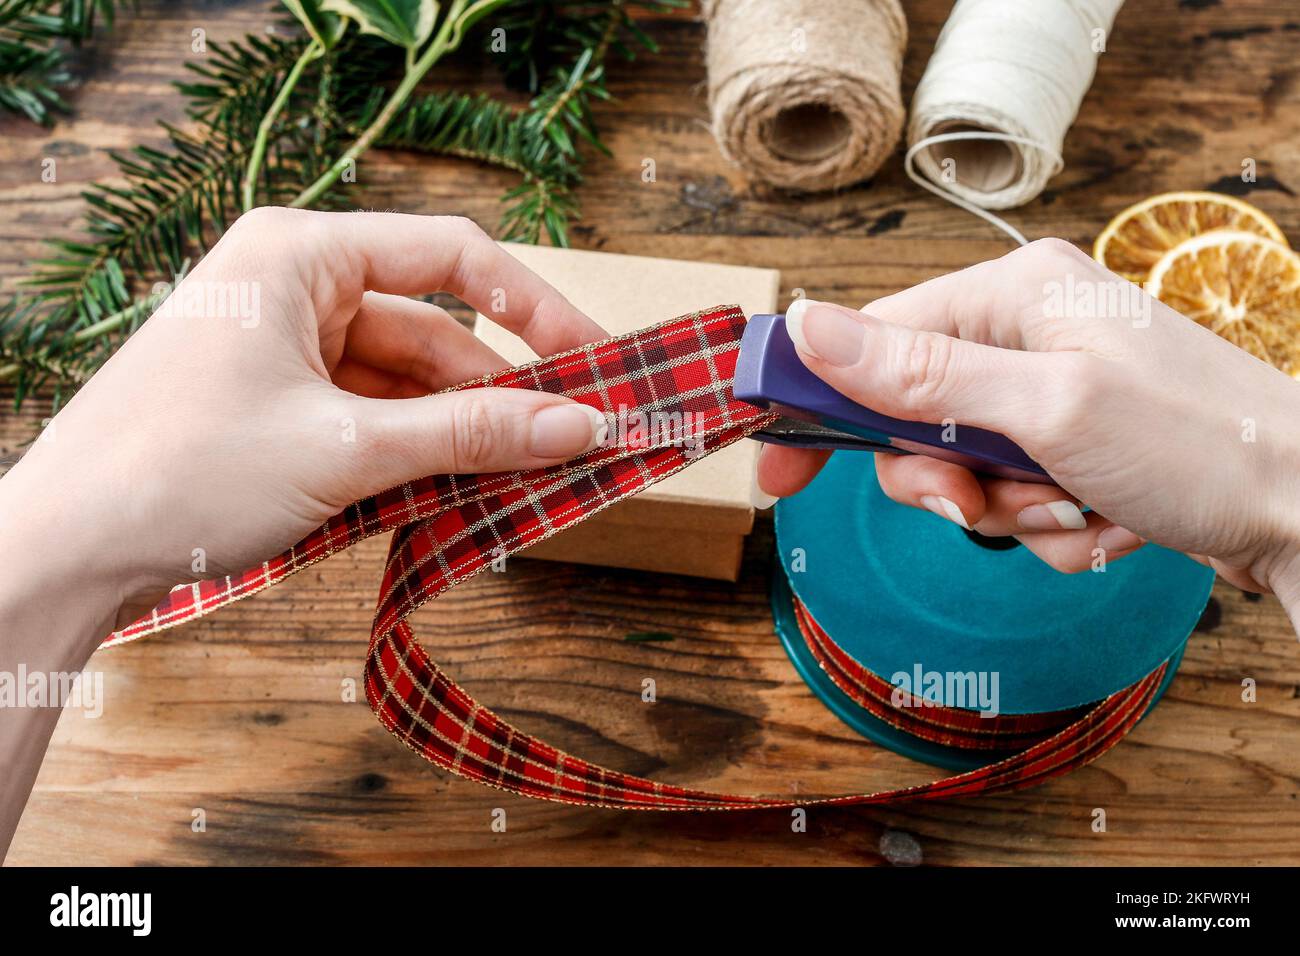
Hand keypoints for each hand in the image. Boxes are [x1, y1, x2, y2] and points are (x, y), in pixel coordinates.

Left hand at [1, 208, 608, 644]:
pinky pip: (373, 420)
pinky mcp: (279, 406)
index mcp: (301, 255)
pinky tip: (457, 495)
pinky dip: (417, 457)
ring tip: (521, 484)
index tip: (596, 360)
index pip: (453, 257)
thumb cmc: (181, 473)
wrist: (66, 551)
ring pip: (408, 385)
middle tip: (573, 444)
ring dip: (462, 436)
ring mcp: (285, 351)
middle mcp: (295, 289)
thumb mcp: (347, 449)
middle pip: (435, 332)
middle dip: (501, 396)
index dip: (537, 308)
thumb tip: (583, 424)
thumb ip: (473, 433)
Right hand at [759, 239, 1299, 621]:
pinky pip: (1015, 498)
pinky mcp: (1073, 444)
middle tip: (979, 509)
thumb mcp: (1044, 406)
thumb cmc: (1197, 441)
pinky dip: (1050, 527)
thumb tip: (808, 327)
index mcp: (1012, 295)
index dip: (821, 406)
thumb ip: (919, 372)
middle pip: (913, 417)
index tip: (779, 470)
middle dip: (946, 481)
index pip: (870, 340)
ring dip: (1012, 512)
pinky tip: (1106, 519)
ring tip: (1079, 510)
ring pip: (964, 470)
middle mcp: (1026, 333)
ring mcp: (1051, 391)